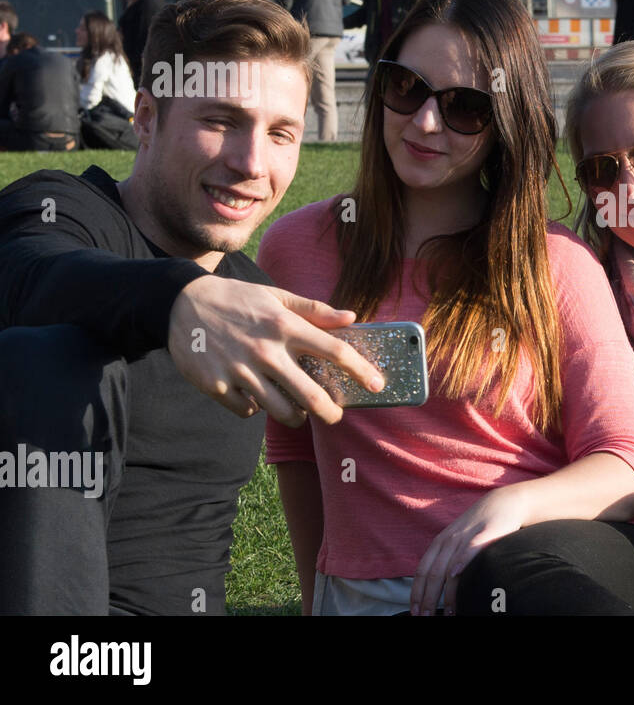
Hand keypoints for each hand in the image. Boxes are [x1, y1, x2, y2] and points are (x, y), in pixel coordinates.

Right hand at [167, 274, 383, 426]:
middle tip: (335, 414)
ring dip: (295, 416)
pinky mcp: (217, 386)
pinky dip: (256, 409)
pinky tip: (256, 397)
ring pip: (281, 411)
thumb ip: (314, 310)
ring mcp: (240, 371)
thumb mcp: (275, 295)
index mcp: (285, 325)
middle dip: (330, 412)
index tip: (377, 384)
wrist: (178, 303)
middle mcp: (266, 351)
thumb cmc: (236, 299)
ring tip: (298, 411)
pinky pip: (248, 411)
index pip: (334, 350)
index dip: (361, 369)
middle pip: (311, 396)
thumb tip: (351, 317)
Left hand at [410, 485, 531, 615]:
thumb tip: (435, 587)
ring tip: (449, 612)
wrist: (503, 503)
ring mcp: (466, 537)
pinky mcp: (485, 533)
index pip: (422, 571)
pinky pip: (471, 548)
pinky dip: (462, 561)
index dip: (416, 593)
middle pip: (433, 574)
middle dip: (428, 599)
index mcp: (440, 543)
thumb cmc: (480, 527)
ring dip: (448, 593)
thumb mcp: (457, 539)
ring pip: (450, 567)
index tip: (415, 611)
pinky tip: (457, 574)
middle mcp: (449, 540)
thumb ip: (446, 559)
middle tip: (426, 618)